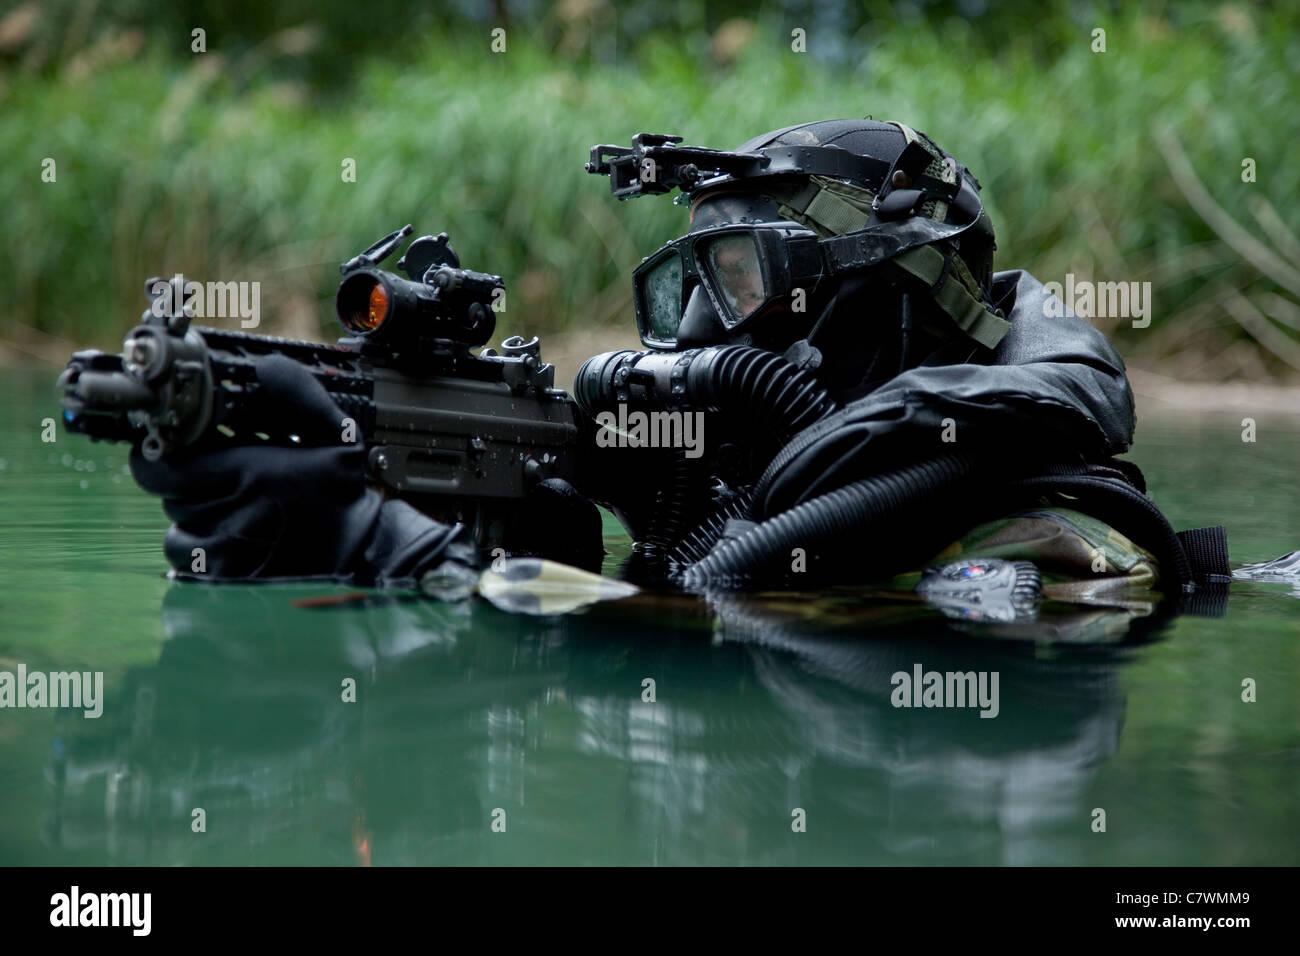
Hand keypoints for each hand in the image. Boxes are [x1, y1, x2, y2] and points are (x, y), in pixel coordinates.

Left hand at [130, 354, 474, 583]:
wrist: (361, 551)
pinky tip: (228, 535)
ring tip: (223, 506)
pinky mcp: (228, 578)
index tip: (169, 448)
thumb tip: (267, 367)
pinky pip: (190, 560)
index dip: (155, 456)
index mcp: (248, 472)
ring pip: (176, 529)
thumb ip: (300, 395)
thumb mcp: (336, 434)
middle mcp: (230, 512)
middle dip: (182, 482)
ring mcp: (226, 550)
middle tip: (207, 474)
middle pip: (168, 496)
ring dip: (191, 516)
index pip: (161, 466)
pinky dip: (200, 547)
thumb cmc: (344, 492)